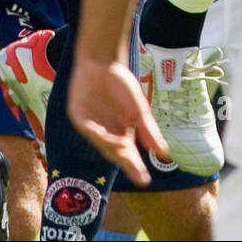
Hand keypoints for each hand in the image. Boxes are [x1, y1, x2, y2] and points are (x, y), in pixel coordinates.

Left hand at [68, 56, 169, 186]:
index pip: (129, 155)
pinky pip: (85, 127)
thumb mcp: (138, 108)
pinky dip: (93, 131)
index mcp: (122, 134)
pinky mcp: (78, 115)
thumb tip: (163, 152)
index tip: (145, 180)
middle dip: (124, 161)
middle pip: (115, 152)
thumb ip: (147, 129)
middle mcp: (106, 134)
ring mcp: (91, 126)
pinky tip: (101, 133)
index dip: (136, 167)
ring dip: (110, 145)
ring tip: (122, 148)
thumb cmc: (121, 84)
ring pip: (100, 142)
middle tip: (134, 169)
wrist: (102, 61)